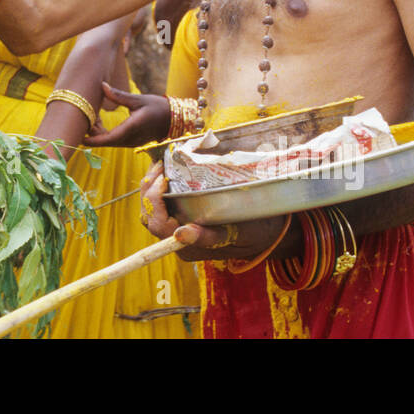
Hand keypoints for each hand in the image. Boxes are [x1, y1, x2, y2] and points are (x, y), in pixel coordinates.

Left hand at [82, 82, 170, 148]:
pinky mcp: (131, 142)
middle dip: (92, 131)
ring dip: (98, 132)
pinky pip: (114, 140)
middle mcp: (130, 139)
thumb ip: (118, 95)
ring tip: (92, 115)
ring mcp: (131, 143)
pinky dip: (105, 133)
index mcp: (132, 129)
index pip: (109, 139)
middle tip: (84, 115)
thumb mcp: (138, 99)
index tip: (80, 137)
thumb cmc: (157, 107)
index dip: (93, 140)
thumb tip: (102, 85)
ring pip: (109, 141)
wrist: (173, 119)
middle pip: (106, 141)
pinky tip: (100, 120)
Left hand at [140, 162, 289, 262]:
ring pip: (151, 209)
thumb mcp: (235, 233)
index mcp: (186, 248)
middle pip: (149, 215)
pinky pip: (161, 205)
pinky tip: (166, 171)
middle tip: (160, 167)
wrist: (264, 233)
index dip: (153, 201)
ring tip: (160, 166)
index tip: (162, 179)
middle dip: (149, 189)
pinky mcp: (181, 218)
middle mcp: (177, 242)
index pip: (157, 224)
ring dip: (151, 186)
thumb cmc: (252, 232)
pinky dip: (159, 187)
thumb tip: (181, 234)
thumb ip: (208, 237)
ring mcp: (177, 230)